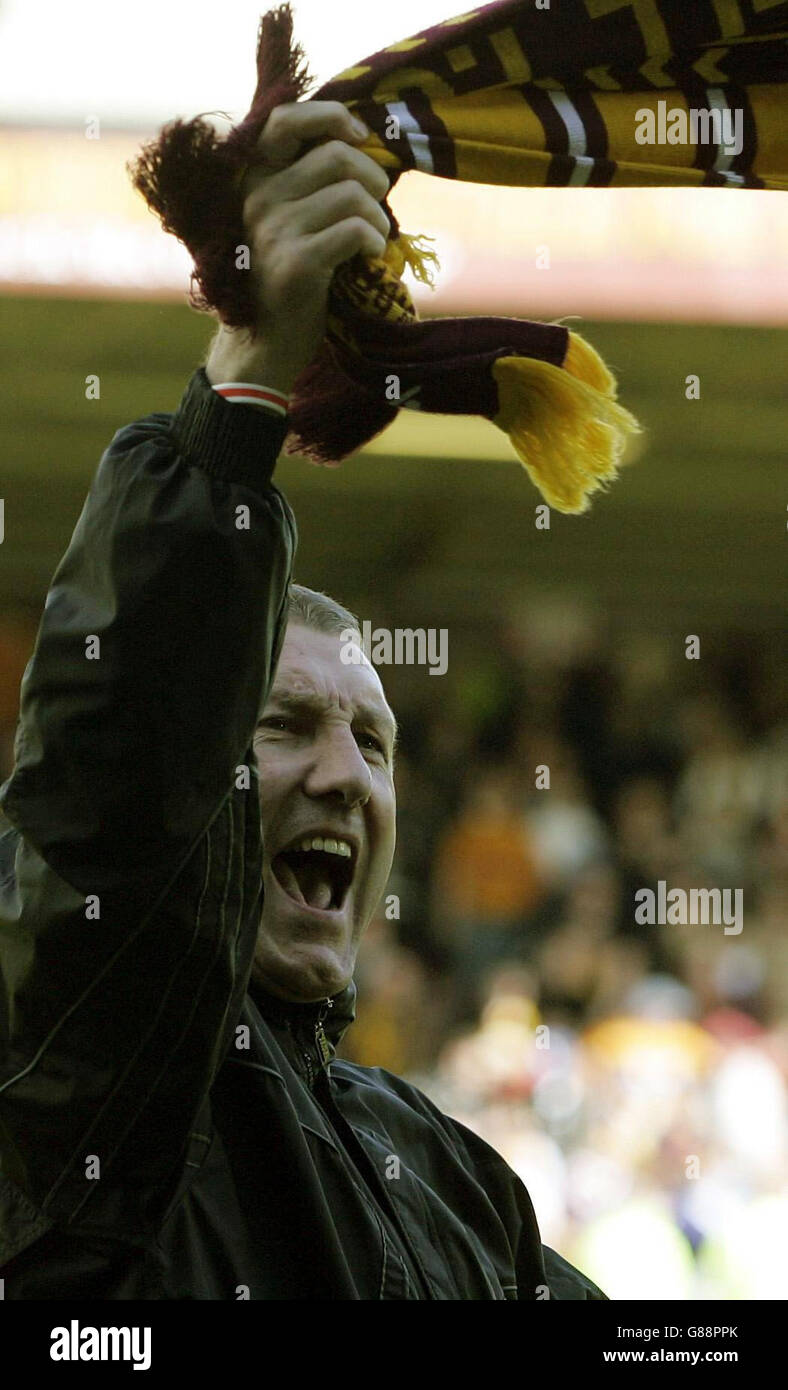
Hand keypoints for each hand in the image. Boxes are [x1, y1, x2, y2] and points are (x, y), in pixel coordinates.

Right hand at [205, 101, 390, 394]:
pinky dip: (374, 241)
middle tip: (378, 206)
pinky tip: (369, 256)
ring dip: (378, 217)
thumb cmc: (284, 281)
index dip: (330, 117)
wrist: (261, 345)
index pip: (285, 120)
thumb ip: (306, 185)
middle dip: (372, 177)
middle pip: (336, 156)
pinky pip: (355, 230)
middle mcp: (256, 197)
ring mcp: (273, 230)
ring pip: (351, 194)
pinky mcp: (296, 262)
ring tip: (374, 239)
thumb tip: (363, 146)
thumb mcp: (284, 223)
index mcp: (252, 180)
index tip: (360, 136)